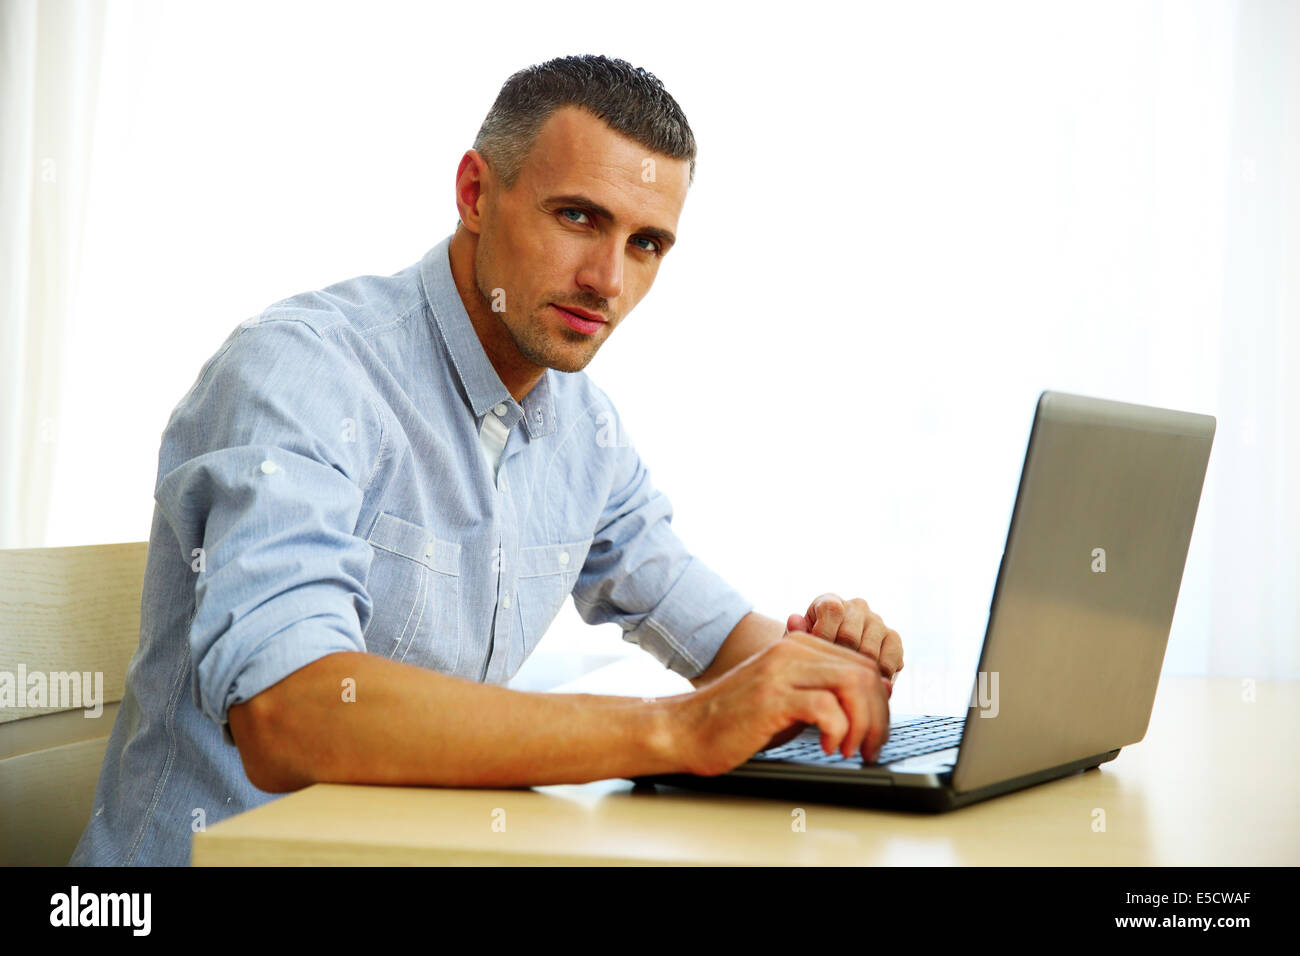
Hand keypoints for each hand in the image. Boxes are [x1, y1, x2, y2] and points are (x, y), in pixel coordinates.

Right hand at [673, 631, 889, 775]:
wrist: (684, 730)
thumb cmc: (734, 720)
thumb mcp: (786, 698)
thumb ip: (824, 692)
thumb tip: (875, 696)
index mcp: (798, 646)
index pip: (862, 663)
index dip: (879, 702)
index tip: (876, 732)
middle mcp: (791, 651)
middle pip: (864, 673)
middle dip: (878, 715)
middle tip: (871, 747)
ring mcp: (780, 672)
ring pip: (852, 685)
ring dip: (863, 724)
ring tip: (852, 749)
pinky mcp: (771, 697)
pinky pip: (826, 707)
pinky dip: (838, 732)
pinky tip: (828, 747)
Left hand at [786, 592, 903, 687]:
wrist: (828, 663)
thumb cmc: (809, 653)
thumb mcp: (797, 644)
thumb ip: (794, 634)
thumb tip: (794, 619)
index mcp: (830, 601)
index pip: (832, 610)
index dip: (823, 637)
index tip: (816, 657)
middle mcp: (857, 607)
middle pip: (850, 636)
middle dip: (838, 661)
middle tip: (829, 678)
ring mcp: (877, 622)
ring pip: (870, 651)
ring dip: (857, 672)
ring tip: (845, 685)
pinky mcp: (893, 639)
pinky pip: (891, 659)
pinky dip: (879, 676)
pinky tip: (865, 685)